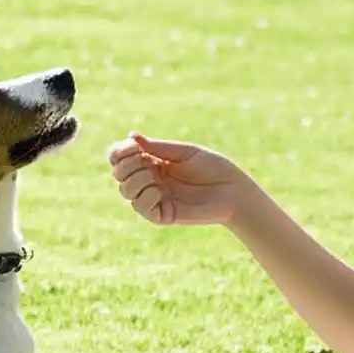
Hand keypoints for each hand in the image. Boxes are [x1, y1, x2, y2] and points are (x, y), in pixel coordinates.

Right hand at [107, 132, 250, 225]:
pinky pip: (141, 208)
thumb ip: (157, 147)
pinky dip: (145, 196)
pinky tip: (159, 190)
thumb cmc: (213, 167)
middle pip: (119, 175)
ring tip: (152, 174)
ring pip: (126, 191)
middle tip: (144, 159)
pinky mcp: (163, 215)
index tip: (133, 145)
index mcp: (154, 163)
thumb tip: (131, 136)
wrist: (234, 190)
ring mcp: (156, 199)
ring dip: (134, 179)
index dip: (119, 152)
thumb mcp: (183, 152)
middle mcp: (151, 181)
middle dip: (126, 164)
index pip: (121, 159)